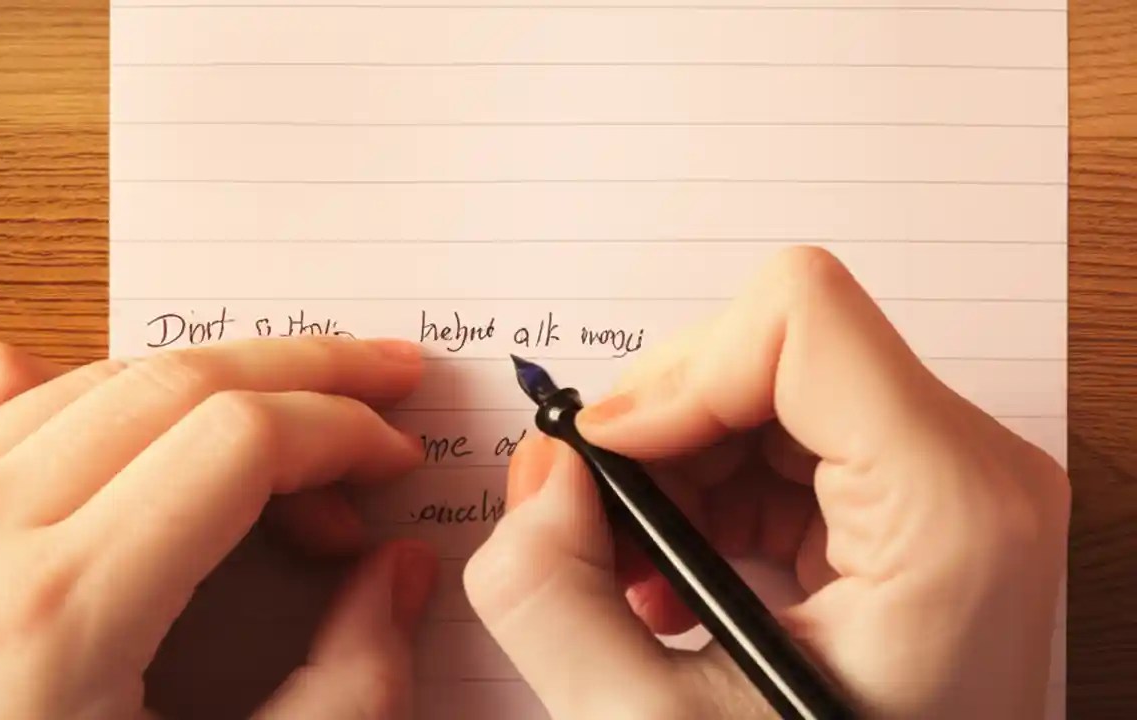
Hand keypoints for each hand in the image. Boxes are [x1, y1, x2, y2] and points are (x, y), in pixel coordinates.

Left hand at [0, 337, 437, 719]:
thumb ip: (341, 697)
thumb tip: (396, 573)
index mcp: (56, 618)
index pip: (242, 441)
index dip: (344, 430)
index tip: (390, 452)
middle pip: (181, 382)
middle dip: (305, 374)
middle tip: (375, 388)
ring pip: (95, 374)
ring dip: (206, 396)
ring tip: (260, 458)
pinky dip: (78, 391)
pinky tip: (124, 449)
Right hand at [464, 247, 1068, 718]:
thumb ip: (555, 597)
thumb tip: (538, 474)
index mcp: (949, 508)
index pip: (799, 317)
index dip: (675, 376)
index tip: (605, 457)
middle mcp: (971, 471)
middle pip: (776, 345)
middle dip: (660, 428)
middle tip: (599, 526)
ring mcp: (949, 482)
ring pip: (767, 387)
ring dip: (673, 465)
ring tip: (635, 571)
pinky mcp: (915, 502)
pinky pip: (783, 438)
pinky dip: (706, 491)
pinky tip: (677, 577)